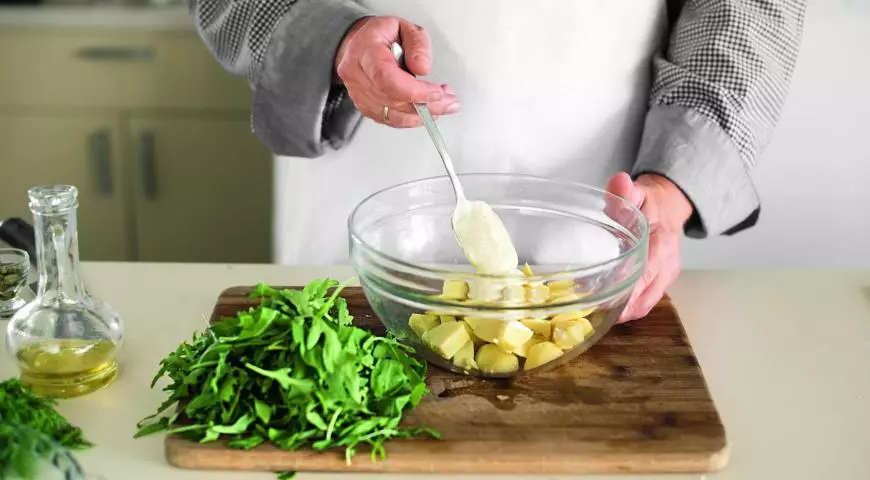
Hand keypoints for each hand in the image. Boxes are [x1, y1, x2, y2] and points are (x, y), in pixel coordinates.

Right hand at [335, 16, 459, 127]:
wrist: (361, 44)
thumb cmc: (382, 35)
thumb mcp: (405, 28)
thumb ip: (418, 45)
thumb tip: (423, 68)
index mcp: (365, 51)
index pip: (386, 77)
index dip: (414, 91)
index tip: (437, 93)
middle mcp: (357, 75)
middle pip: (392, 100)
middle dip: (426, 104)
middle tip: (449, 102)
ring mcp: (358, 94)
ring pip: (392, 115)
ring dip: (421, 114)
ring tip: (442, 105)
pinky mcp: (365, 107)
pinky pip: (390, 120)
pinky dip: (411, 119)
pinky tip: (426, 111)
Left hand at [605, 172, 692, 322]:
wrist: (670, 206)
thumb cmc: (649, 202)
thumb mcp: (637, 192)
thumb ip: (625, 191)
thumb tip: (619, 183)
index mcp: (660, 244)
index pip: (643, 274)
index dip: (624, 290)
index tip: (603, 298)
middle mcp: (666, 264)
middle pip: (643, 298)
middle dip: (618, 308)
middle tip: (590, 312)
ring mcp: (666, 276)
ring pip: (645, 305)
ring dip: (622, 312)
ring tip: (596, 314)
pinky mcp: (662, 282)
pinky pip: (646, 303)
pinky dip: (628, 309)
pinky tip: (609, 309)